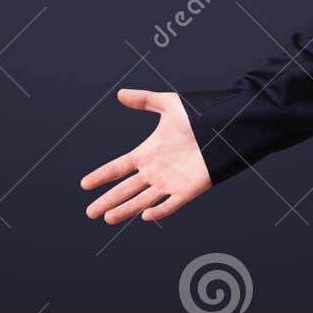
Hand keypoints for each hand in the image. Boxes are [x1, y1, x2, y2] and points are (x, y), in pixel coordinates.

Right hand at [81, 89, 211, 223]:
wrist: (228, 126)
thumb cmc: (200, 115)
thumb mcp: (169, 105)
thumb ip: (145, 100)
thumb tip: (120, 94)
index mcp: (148, 153)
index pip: (119, 167)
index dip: (102, 175)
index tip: (84, 185)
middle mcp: (156, 170)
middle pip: (126, 189)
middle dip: (107, 200)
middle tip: (89, 213)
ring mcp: (171, 182)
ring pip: (143, 200)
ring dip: (126, 209)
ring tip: (108, 218)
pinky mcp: (189, 190)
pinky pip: (172, 204)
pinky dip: (160, 211)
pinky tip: (145, 216)